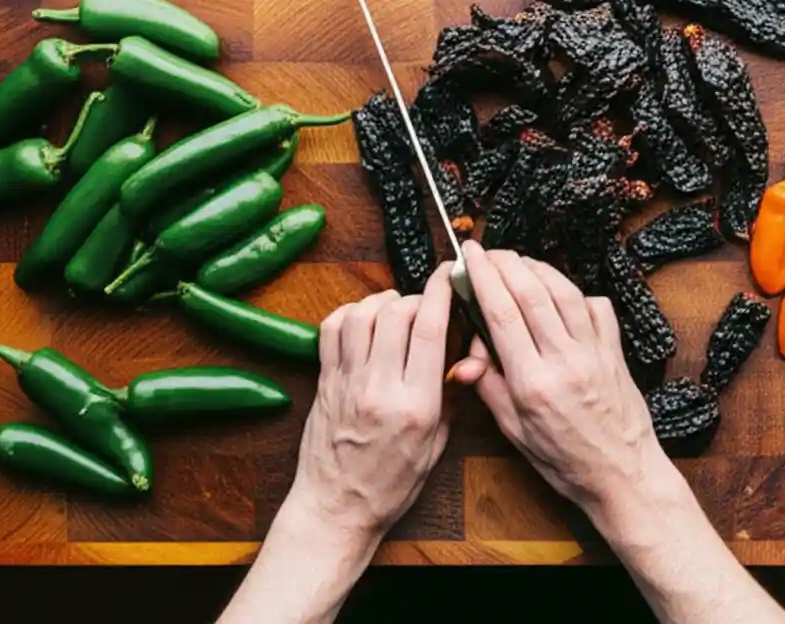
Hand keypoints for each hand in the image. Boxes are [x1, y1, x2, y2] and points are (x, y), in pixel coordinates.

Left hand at [289, 263, 453, 539]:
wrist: (337, 508)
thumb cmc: (390, 485)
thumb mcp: (436, 446)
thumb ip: (448, 398)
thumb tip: (460, 359)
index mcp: (417, 405)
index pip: (431, 330)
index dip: (441, 293)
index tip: (448, 275)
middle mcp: (380, 388)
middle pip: (397, 313)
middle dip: (416, 298)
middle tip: (424, 306)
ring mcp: (347, 383)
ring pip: (363, 314)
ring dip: (383, 301)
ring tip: (395, 310)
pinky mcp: (324, 382)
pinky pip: (331, 329)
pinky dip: (349, 313)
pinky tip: (362, 321)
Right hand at [452, 241, 668, 512]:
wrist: (623, 476)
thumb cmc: (566, 462)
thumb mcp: (515, 433)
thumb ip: (489, 389)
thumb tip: (465, 360)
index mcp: (533, 382)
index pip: (502, 314)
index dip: (483, 277)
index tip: (469, 256)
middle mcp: (565, 360)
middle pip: (531, 293)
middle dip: (506, 264)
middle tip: (488, 251)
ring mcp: (594, 352)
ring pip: (564, 292)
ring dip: (538, 269)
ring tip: (517, 261)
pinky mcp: (615, 351)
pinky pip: (595, 308)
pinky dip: (575, 291)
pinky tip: (559, 289)